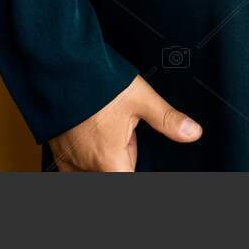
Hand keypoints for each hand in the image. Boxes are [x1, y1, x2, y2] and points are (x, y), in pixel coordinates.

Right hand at [47, 74, 201, 171]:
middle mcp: (85, 167)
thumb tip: (193, 132)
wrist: (59, 68)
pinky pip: (73, 166)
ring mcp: (67, 160)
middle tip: (122, 128)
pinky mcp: (56, 151)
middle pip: (115, 172)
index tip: (133, 148)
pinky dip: (83, 154)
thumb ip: (167, 119)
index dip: (136, 165)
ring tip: (104, 127)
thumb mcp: (140, 98)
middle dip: (123, 157)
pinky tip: (87, 130)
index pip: (129, 180)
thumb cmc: (97, 82)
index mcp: (109, 160)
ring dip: (104, 156)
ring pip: (94, 170)